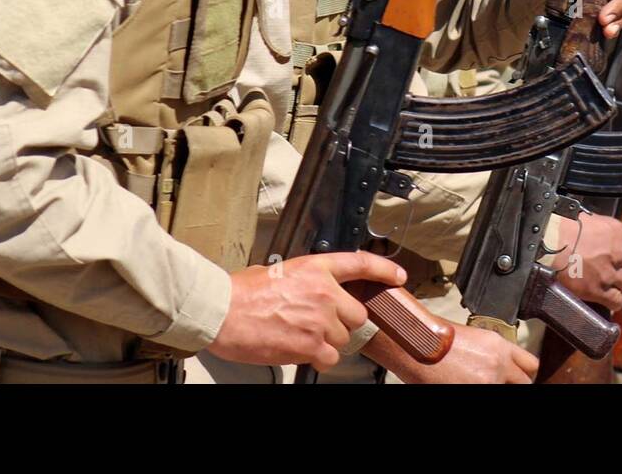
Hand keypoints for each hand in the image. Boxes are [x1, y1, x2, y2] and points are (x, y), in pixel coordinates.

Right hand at [207, 252, 405, 369]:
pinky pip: (329, 357)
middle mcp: (324, 292)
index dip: (384, 269)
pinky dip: (318, 358)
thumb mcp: (279, 270)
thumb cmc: (242, 292)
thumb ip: (304, 279)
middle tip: (318, 323)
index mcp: (316, 268)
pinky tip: (299, 349)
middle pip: (356, 314)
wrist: (223, 311)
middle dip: (341, 322)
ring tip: (300, 335)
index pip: (361, 264)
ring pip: (342, 338)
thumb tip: (311, 290)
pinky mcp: (310, 345)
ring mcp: (319, 320)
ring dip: (327, 341)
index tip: (398, 275)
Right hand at [390, 322, 537, 383]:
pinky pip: (487, 395)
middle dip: (513, 385)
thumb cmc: (435, 337)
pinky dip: (479, 391)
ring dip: (496, 387)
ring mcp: (488, 381)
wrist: (416, 342)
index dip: (524, 374)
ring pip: (504, 391)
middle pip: (524, 384)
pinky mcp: (474, 391)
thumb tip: (497, 365)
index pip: (531, 364)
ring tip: (475, 381)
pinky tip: (463, 384)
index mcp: (500, 346)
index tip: (519, 378)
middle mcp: (499, 364)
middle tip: (500, 383)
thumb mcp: (472, 337)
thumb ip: (491, 352)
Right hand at [552, 212, 621, 311]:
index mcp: (614, 231)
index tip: (616, 251)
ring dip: (619, 282)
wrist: (545, 244)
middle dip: (620, 265)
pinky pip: (617, 300)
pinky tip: (608, 297)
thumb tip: (599, 236)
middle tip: (608, 266)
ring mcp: (608, 273)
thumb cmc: (558, 228)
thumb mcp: (586, 219)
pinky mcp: (598, 290)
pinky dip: (615, 300)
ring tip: (608, 282)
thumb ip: (600, 229)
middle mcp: (616, 252)